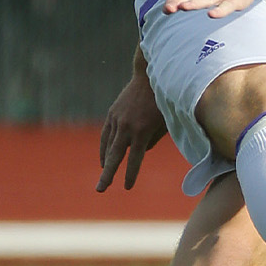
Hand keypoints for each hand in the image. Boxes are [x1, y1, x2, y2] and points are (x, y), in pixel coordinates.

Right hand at [98, 71, 166, 191]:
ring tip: (104, 176)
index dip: (131, 174)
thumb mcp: (164, 123)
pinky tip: (104, 158)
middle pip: (115, 156)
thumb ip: (153, 141)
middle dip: (108, 174)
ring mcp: (117, 119)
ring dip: (106, 162)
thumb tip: (141, 152)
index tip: (127, 187)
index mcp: (142, 131)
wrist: (149, 76)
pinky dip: (104, 147)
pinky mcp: (112, 113)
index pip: (135, 159)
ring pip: (108, 146)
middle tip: (100, 189)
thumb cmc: (162, 101)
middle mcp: (127, 126)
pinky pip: (106, 135)